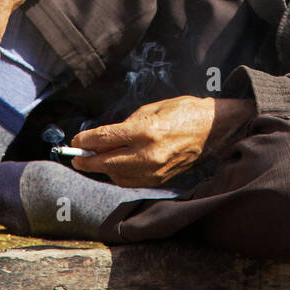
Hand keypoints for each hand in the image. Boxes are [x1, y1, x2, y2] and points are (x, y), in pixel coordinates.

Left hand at [71, 96, 254, 187]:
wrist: (213, 128)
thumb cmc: (183, 111)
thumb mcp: (152, 108)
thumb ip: (127, 124)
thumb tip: (106, 137)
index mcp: (145, 130)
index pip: (105, 139)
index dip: (86, 141)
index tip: (76, 141)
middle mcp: (148, 153)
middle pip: (106, 162)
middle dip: (87, 160)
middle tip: (77, 158)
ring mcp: (155, 170)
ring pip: (117, 175)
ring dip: (103, 169)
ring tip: (96, 160)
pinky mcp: (160, 180)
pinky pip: (131, 181)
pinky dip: (118, 175)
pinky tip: (115, 167)